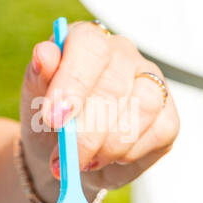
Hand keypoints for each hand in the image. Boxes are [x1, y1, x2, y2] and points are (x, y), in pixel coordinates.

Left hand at [19, 20, 178, 202]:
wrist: (65, 156)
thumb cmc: (48, 120)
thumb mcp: (34, 102)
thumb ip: (38, 77)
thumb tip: (44, 54)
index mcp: (86, 40)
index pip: (89, 46)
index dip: (73, 82)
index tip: (54, 117)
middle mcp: (122, 54)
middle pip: (115, 85)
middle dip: (86, 131)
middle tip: (64, 158)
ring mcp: (151, 82)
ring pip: (143, 107)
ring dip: (109, 144)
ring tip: (83, 162)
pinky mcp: (168, 115)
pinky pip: (158, 132)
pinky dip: (129, 154)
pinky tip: (108, 159)